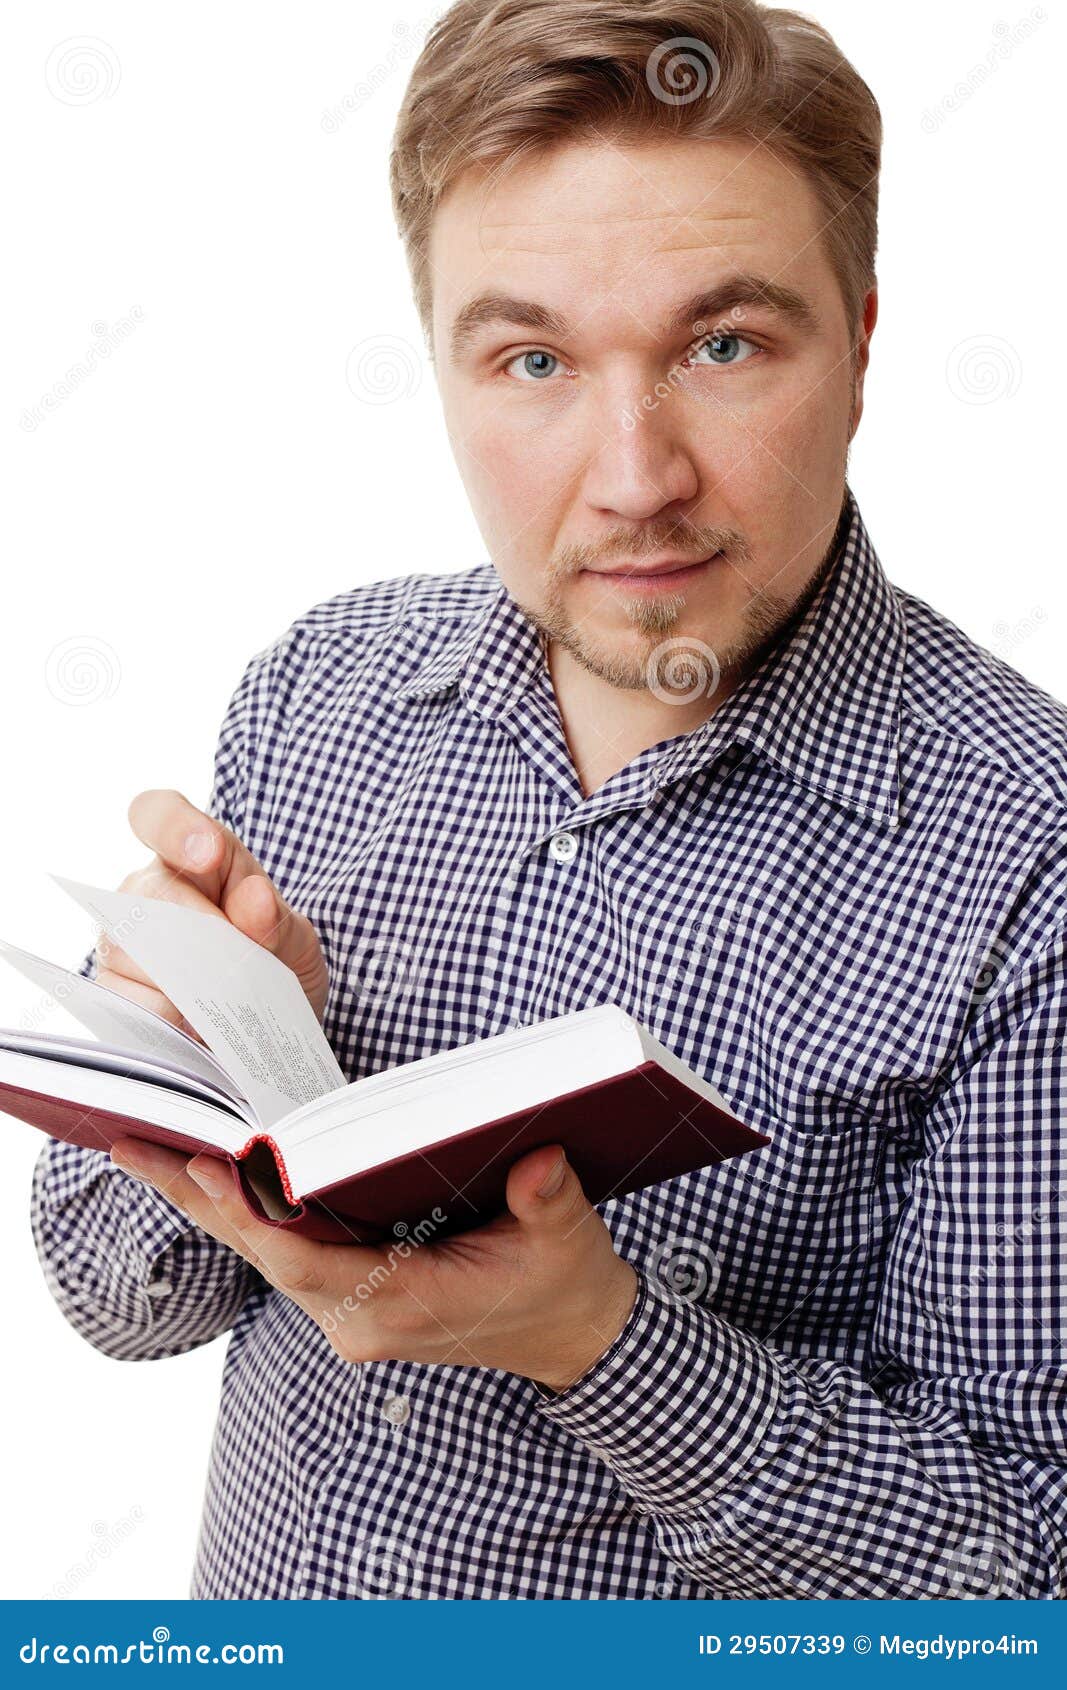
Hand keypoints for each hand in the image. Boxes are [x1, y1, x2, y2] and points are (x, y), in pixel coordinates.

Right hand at [96, 788, 328, 1026]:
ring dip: (194, 985)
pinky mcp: (111, 995)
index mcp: (192, 858)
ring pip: (139, 954)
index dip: (175, 826)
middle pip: (153, 896)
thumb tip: (254, 902)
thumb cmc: (275, 964)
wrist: (269, 1031)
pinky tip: (199, 1029)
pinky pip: (133, 1005)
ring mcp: (119, 943)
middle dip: (207, 934)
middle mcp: (144, 893)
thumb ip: (277, 920)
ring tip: (225, 1002)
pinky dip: (175, 1022)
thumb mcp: (295, 941)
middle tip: (244, 966)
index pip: (157, 813)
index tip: (209, 851)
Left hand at [108, 1137, 638, 1391]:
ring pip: (265, 1254)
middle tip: (141, 1146)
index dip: (256, 1215)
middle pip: (264, 1255)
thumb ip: (548, 1202)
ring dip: (212, 1205)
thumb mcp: (566, 1239)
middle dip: (202, 1200)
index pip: (305, 1262)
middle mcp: (359, 1317)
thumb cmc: (563, 1284)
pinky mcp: (351, 1296)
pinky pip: (283, 1254)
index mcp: (402, 1305)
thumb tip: (539, 1163)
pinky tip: (212, 1178)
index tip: (212, 1166)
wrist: (573, 1335)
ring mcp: (350, 1311)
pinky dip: (245, 1214)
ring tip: (152, 1153)